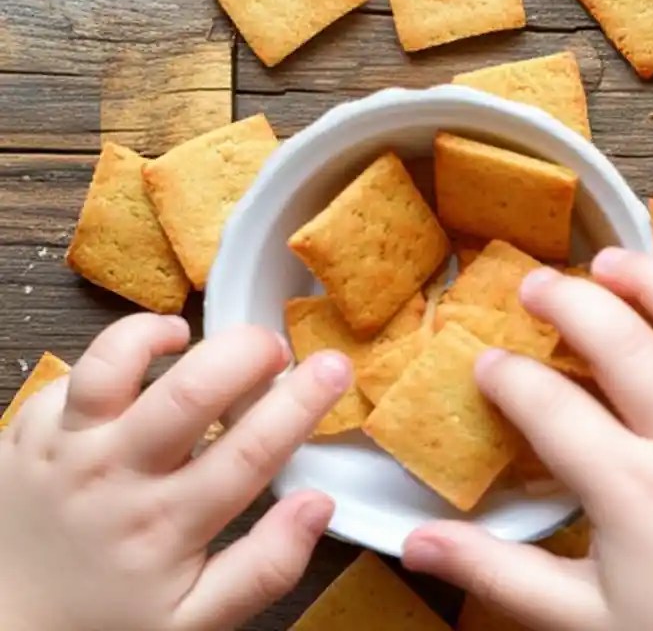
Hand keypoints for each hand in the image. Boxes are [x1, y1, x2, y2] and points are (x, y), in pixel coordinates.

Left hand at [0, 315, 351, 630]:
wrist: (4, 628)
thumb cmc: (107, 622)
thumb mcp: (195, 622)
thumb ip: (265, 568)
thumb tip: (318, 506)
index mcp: (168, 525)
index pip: (253, 449)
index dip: (302, 402)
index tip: (335, 368)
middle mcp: (117, 477)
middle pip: (192, 391)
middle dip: (248, 351)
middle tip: (276, 348)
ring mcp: (66, 449)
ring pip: (115, 363)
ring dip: (159, 335)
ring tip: (190, 337)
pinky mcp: (28, 432)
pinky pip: (72, 374)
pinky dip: (111, 359)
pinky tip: (139, 371)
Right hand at [403, 250, 652, 630]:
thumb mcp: (583, 617)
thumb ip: (497, 572)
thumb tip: (415, 544)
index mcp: (633, 491)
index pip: (551, 408)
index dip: (507, 376)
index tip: (484, 364)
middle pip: (626, 344)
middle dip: (571, 302)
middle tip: (535, 286)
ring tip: (616, 261)